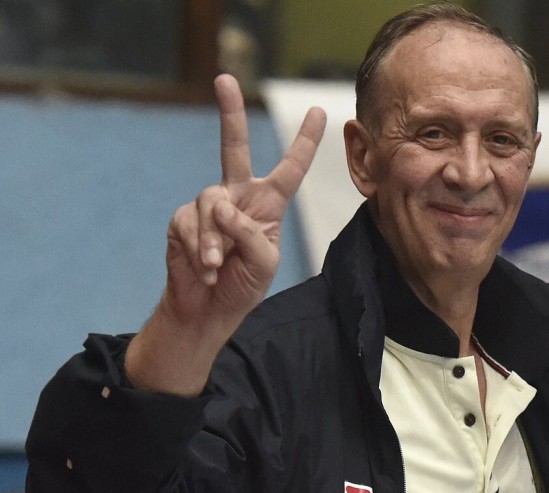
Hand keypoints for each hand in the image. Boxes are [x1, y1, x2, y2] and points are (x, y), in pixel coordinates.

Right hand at [164, 74, 325, 329]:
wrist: (207, 309)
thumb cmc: (243, 285)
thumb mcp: (263, 261)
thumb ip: (249, 232)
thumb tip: (219, 207)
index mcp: (268, 203)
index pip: (290, 168)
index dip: (304, 141)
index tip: (320, 111)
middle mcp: (238, 195)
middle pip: (233, 147)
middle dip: (229, 113)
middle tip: (224, 79)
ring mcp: (208, 205)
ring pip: (211, 204)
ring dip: (215, 241)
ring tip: (218, 266)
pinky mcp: (182, 219)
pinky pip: (191, 224)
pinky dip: (200, 250)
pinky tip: (205, 269)